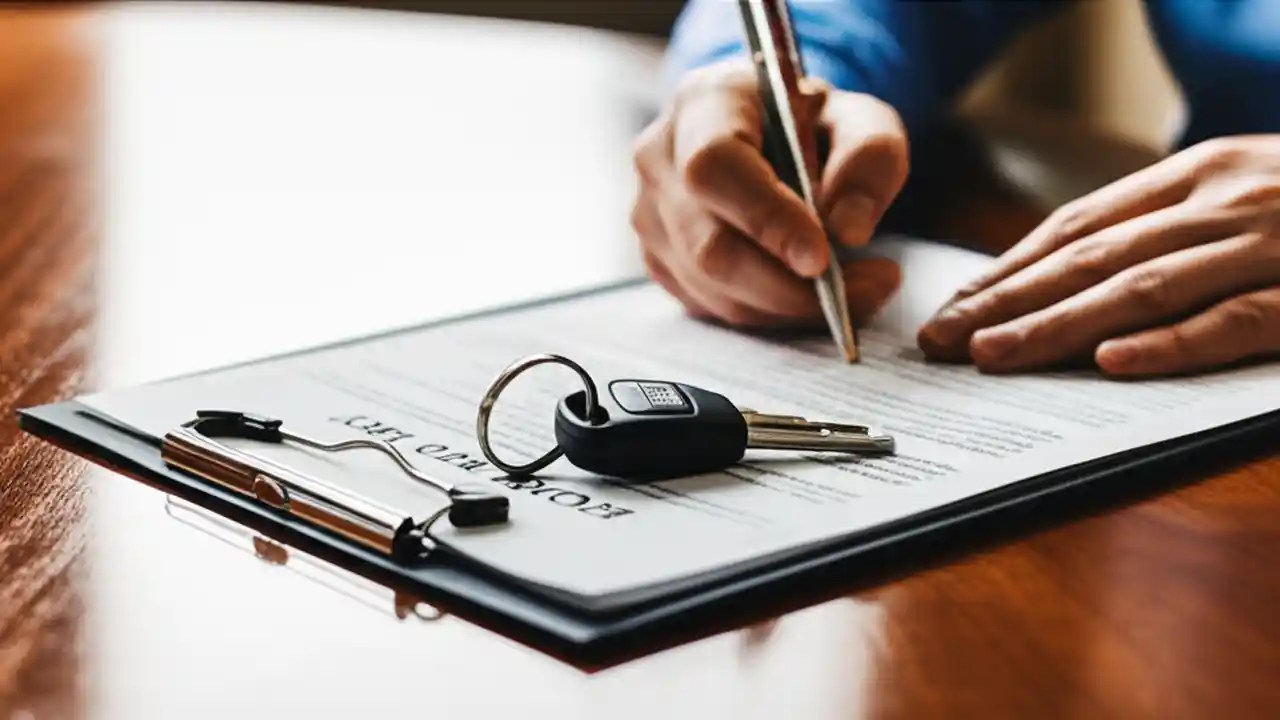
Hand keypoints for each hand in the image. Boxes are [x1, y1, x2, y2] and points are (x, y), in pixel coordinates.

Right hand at [631, 61, 906, 326]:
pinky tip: (809, 293)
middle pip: (708, 245)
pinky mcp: (656, 258)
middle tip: (866, 287)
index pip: (714, 167)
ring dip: (787, 305)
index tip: (822, 260)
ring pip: (711, 286)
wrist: (768, 129)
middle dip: (787, 285)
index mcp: (704, 102)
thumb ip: (869, 158)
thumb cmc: (810, 121)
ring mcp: (649, 213)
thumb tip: (849, 230)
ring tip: (855, 290)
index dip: (765, 220)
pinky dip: (768, 313)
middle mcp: (659, 158)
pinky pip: (710, 305)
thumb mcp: (859, 118)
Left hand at [918, 135, 1279, 375]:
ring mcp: (1271, 246)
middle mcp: (1223, 202)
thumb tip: (1070, 267)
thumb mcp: (1241, 189)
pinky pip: (1235, 321)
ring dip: (1060, 325)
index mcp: (1200, 173)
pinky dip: (1172, 343)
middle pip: (1092, 257)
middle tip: (944, 340)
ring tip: (995, 356)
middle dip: (1009, 302)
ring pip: (1144, 289)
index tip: (958, 305)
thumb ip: (1166, 222)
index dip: (1012, 267)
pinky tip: (1112, 363)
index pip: (1080, 224)